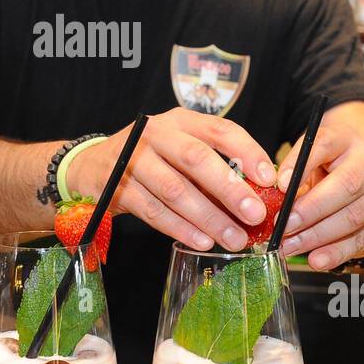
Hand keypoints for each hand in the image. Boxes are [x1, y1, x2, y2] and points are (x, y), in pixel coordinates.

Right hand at [64, 108, 277, 251]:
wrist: (93, 167)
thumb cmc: (152, 161)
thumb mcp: (181, 151)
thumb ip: (214, 167)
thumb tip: (258, 197)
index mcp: (181, 121)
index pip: (220, 129)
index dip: (247, 152)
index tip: (270, 178)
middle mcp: (156, 134)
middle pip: (196, 159)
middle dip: (229, 188)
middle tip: (255, 214)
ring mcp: (133, 160)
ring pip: (175, 189)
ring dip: (208, 217)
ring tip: (234, 238)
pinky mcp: (117, 187)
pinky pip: (153, 211)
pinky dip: (180, 228)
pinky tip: (201, 242)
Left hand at [275, 121, 363, 270]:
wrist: (361, 185)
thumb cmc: (325, 173)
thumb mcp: (307, 166)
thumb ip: (291, 179)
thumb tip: (273, 202)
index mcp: (346, 138)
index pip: (324, 144)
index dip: (301, 165)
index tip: (280, 186)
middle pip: (346, 184)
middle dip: (310, 210)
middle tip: (284, 226)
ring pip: (354, 215)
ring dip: (318, 236)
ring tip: (292, 246)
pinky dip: (337, 252)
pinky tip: (317, 259)